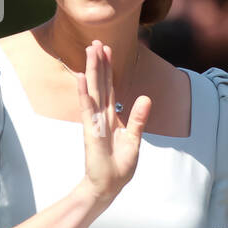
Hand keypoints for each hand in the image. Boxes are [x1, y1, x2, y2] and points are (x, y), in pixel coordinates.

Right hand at [77, 41, 149, 203]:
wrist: (108, 186)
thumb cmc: (119, 166)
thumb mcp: (134, 140)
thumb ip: (138, 118)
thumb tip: (146, 97)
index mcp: (110, 117)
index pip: (109, 87)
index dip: (109, 69)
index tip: (107, 49)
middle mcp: (100, 116)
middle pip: (100, 84)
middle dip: (99, 62)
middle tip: (96, 41)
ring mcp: (94, 122)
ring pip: (93, 90)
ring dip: (92, 70)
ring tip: (90, 50)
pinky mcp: (90, 131)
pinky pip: (87, 108)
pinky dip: (83, 92)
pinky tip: (81, 77)